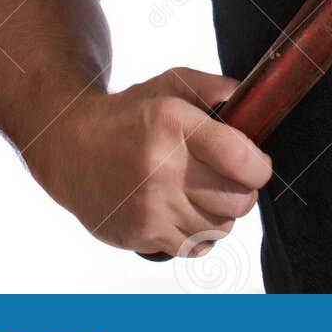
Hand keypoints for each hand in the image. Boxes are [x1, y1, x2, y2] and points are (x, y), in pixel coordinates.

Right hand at [30, 65, 273, 258]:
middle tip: (232, 180)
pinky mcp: (140, 234)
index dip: (259, 166)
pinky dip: (200, 234)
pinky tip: (187, 212)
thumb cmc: (128, 115)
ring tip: (205, 194)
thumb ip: (216, 88)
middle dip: (244, 191)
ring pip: (219, 228)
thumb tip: (255, 103)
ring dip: (221, 213)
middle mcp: (162, 167)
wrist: (72, 148)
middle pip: (237, 200)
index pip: (239, 158)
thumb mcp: (171, 84)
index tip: (257, 164)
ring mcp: (150, 206)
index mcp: (173, 123)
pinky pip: (194, 247)